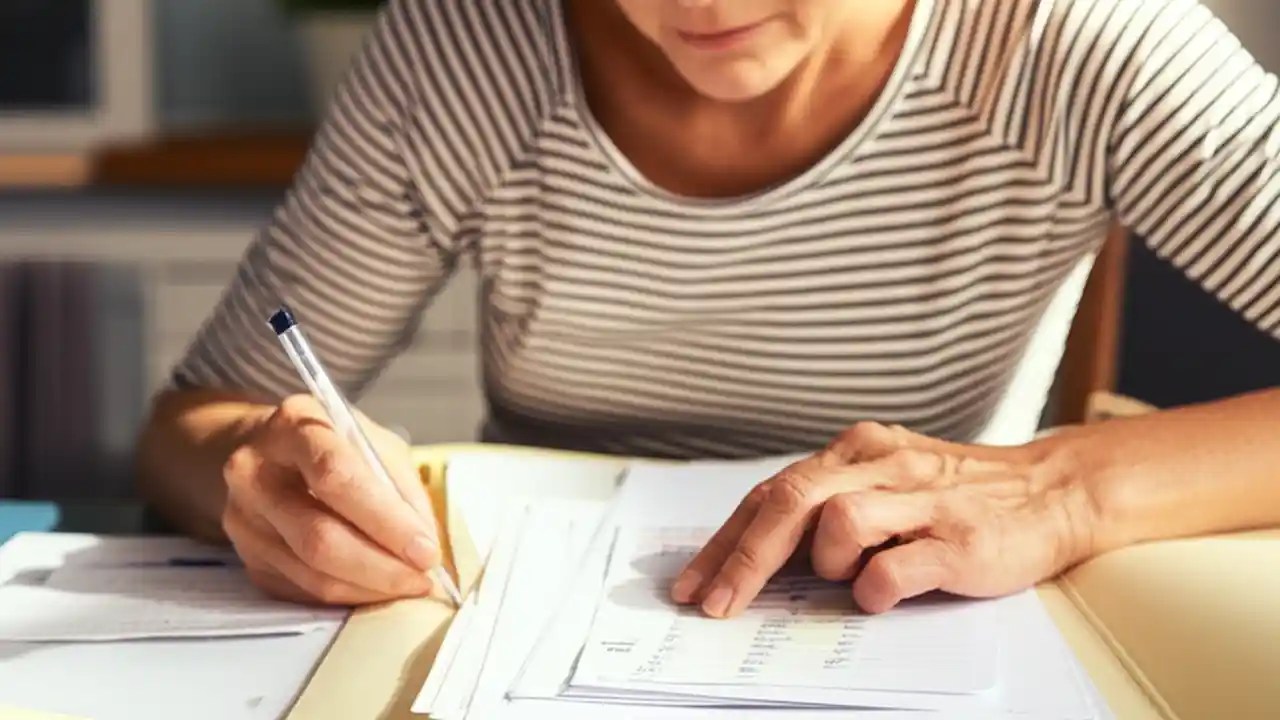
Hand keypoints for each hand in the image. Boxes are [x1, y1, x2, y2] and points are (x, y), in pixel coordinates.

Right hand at [221, 395, 441, 605]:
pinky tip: (376, 587)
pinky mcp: (249, 559)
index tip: (426, 552)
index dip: (386, 521)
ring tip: (408, 585)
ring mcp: (244, 521)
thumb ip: (401, 486)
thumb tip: (425, 543)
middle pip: (319, 537)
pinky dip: (350, 596)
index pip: (337, 477)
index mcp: (293, 428)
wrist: (263, 453)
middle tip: (423, 579)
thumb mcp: (373, 442)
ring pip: (312, 575)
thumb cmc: (330, 445)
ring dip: (370, 588)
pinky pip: (305, 591)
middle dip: (381, 567)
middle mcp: (256, 473)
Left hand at [670, 422, 1095, 616]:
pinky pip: (895, 567)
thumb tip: (758, 550)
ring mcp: (923, 500)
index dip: (727, 540)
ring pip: (836, 520)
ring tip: (842, 578)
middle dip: (742, 559)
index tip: (694, 580)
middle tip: (714, 604)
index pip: (773, 492)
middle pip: (790, 501)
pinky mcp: (960, 539)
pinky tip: (878, 595)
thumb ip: (832, 502)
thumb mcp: (887, 480)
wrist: (1055, 490)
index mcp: (858, 450)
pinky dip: (873, 588)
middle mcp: (884, 465)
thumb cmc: (959, 494)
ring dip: (823, 562)